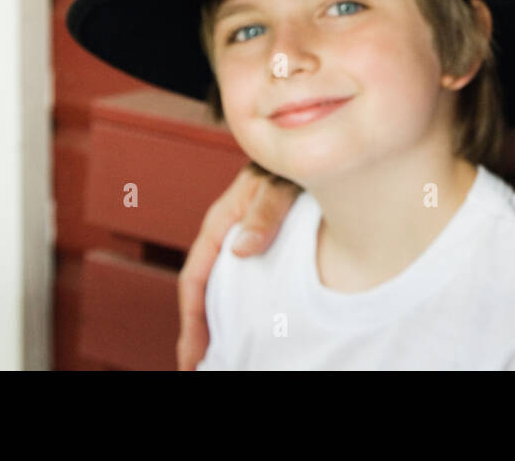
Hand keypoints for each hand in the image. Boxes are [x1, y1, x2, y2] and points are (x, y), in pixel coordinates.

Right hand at [176, 162, 302, 369]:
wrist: (322, 145)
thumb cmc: (294, 160)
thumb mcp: (278, 182)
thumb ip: (264, 212)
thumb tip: (241, 250)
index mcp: (221, 222)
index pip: (195, 278)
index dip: (192, 320)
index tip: (194, 356)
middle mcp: (231, 234)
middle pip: (207, 291)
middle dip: (201, 332)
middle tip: (200, 368)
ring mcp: (251, 240)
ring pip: (229, 289)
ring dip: (223, 323)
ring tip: (224, 358)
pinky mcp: (273, 244)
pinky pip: (255, 282)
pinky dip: (249, 309)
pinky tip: (262, 330)